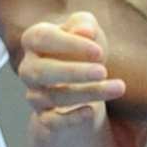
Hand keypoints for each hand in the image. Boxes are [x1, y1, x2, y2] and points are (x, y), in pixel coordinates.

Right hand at [17, 12, 128, 129]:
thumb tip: (85, 31)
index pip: (42, 38)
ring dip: (86, 93)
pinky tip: (91, 112)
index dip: (69, 43)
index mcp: (34, 40)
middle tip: (103, 71)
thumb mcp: (86, 30)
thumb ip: (84, 24)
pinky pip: (51, 122)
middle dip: (73, 72)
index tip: (99, 51)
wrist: (78, 81)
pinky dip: (70, 118)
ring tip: (118, 88)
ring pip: (52, 97)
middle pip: (41, 71)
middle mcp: (29, 68)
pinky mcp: (44, 117)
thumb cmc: (81, 48)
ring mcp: (34, 93)